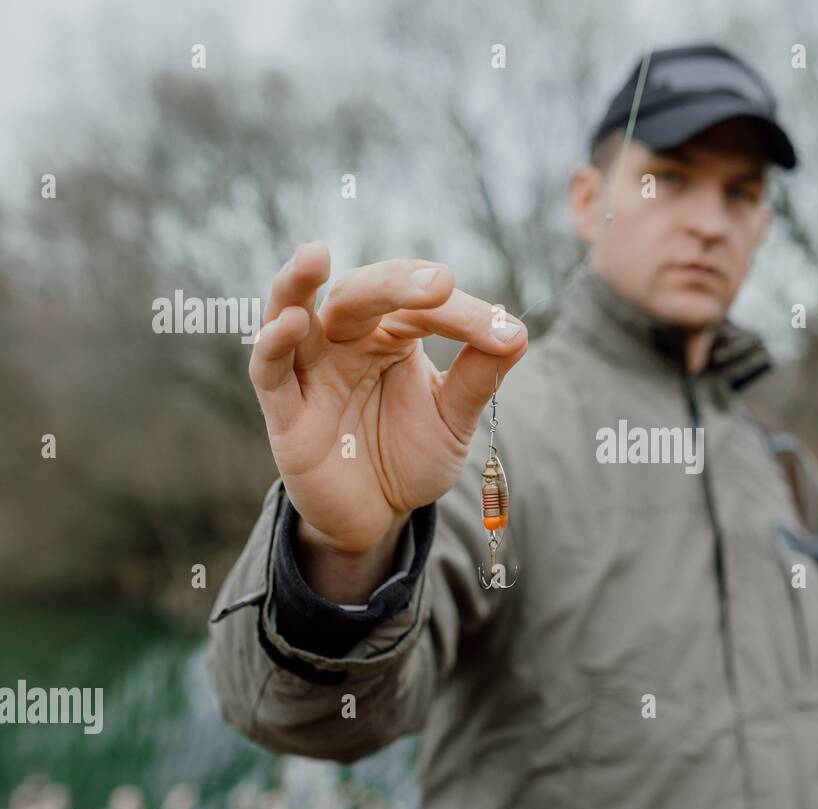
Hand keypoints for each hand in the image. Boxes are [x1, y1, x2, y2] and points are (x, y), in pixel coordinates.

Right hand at [249, 243, 528, 556]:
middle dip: (397, 284)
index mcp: (391, 333)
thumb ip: (479, 376)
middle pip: (360, 294)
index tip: (506, 335)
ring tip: (315, 254)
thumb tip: (518, 331)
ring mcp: (311, 372)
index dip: (464, 316)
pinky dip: (273, 344)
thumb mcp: (454, 418)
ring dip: (298, 283)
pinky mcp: (285, 412)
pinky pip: (269, 371)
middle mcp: (346, 341)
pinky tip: (292, 324)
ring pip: (292, 312)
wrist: (380, 515)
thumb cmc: (411, 454)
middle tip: (440, 284)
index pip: (422, 307)